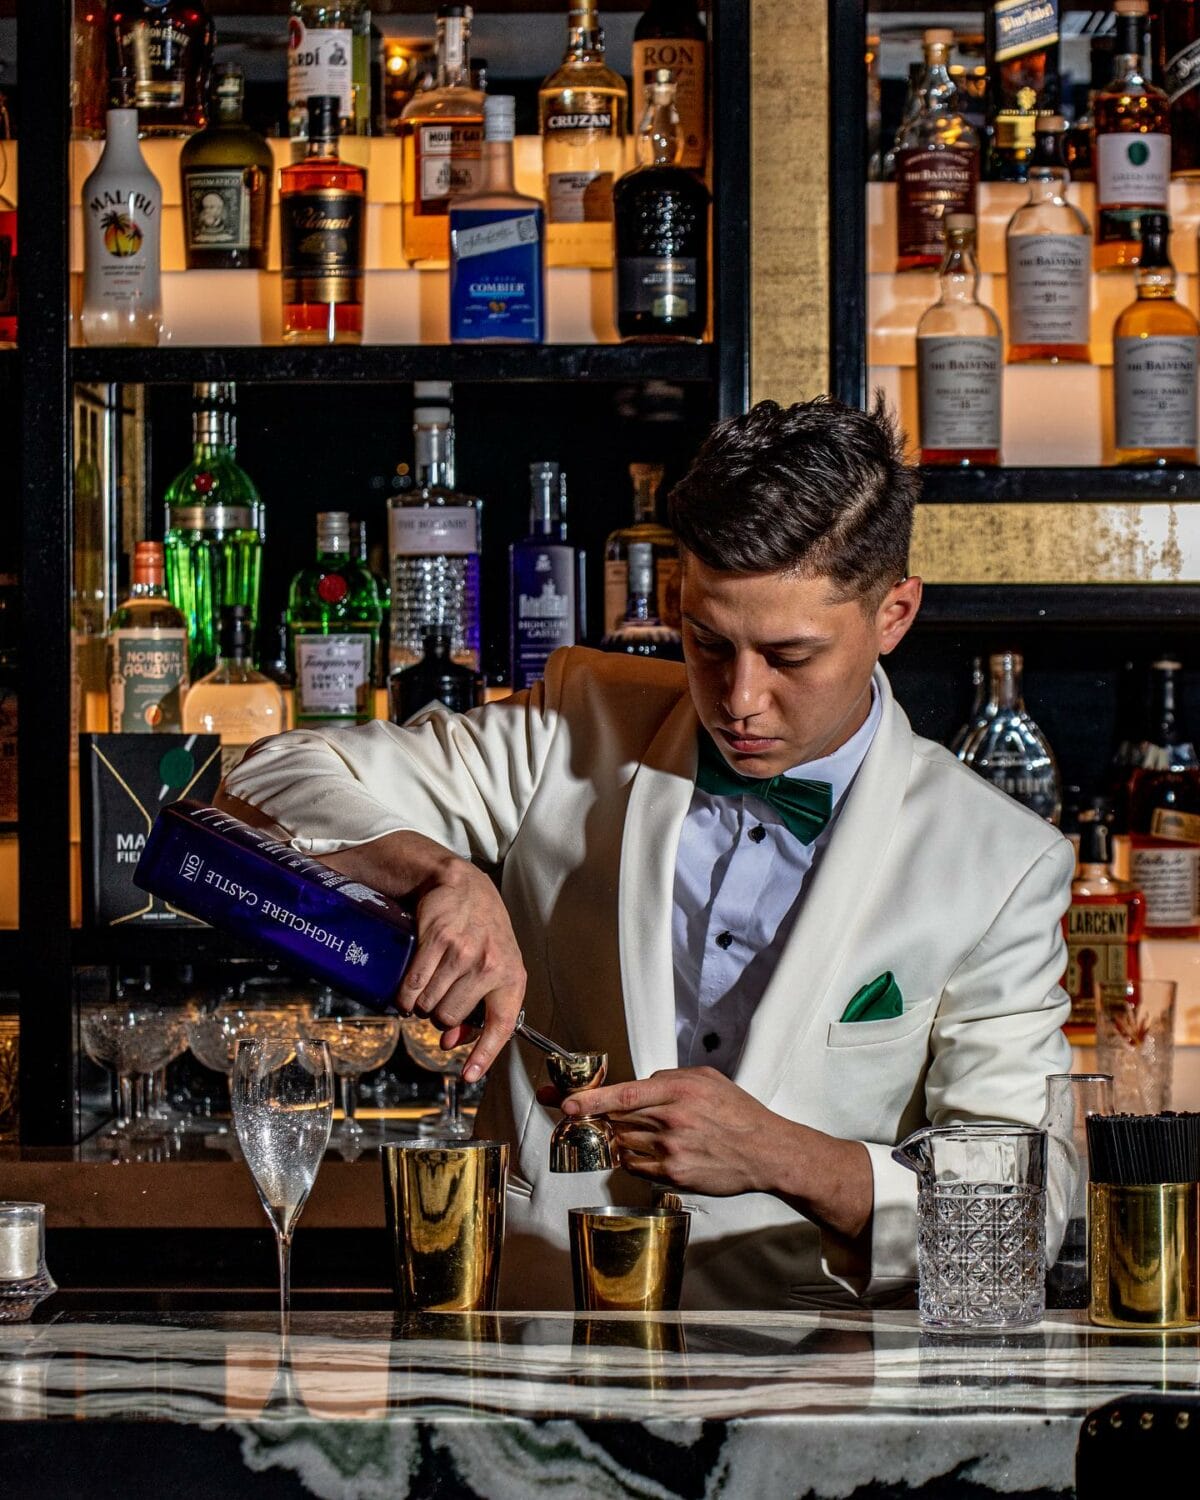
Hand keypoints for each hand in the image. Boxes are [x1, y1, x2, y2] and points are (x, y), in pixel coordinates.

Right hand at [399, 854, 525, 1083]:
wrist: (464, 885)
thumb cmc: (483, 930)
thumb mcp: (495, 966)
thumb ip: (480, 1007)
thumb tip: (450, 1044)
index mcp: (511, 977)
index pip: (501, 1026)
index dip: (484, 1054)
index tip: (469, 1075)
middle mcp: (489, 966)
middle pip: (451, 1018)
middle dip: (440, 1017)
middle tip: (440, 999)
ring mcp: (463, 953)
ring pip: (430, 1005)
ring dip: (421, 1004)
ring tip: (428, 987)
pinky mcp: (436, 941)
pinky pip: (413, 985)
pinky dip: (405, 995)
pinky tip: (408, 990)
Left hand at [560, 1066, 777, 1196]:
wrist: (766, 1152)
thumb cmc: (739, 1113)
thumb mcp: (706, 1079)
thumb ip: (669, 1078)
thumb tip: (640, 1085)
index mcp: (680, 1092)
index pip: (624, 1095)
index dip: (591, 1100)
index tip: (566, 1104)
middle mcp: (672, 1121)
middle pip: (618, 1119)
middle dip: (596, 1118)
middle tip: (583, 1116)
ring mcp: (671, 1151)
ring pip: (624, 1143)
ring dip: (620, 1137)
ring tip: (639, 1132)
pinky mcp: (673, 1175)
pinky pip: (636, 1167)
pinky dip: (633, 1158)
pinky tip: (649, 1151)